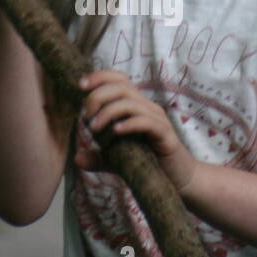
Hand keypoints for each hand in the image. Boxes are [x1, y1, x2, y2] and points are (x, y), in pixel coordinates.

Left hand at [75, 70, 198, 193]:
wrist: (179, 179)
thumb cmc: (150, 163)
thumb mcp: (118, 160)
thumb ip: (99, 158)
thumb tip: (77, 159)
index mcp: (136, 106)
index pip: (119, 79)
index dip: (100, 77)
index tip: (81, 86)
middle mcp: (147, 108)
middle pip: (122, 87)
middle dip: (98, 96)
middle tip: (85, 117)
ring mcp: (157, 120)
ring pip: (131, 103)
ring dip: (108, 112)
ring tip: (94, 129)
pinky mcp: (165, 136)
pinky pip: (146, 122)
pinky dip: (129, 124)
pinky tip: (115, 133)